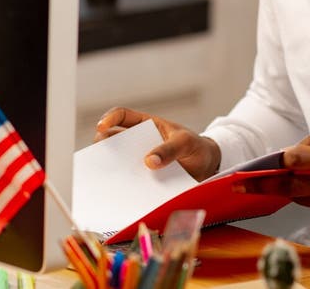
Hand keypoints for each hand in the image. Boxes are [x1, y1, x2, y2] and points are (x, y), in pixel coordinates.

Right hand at [94, 107, 221, 180]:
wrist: (208, 167)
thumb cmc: (196, 147)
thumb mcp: (186, 143)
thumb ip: (170, 149)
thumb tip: (149, 162)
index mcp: (147, 125)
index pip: (122, 116)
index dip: (109, 118)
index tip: (101, 127)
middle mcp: (140, 142)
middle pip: (114, 140)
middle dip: (103, 146)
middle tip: (101, 156)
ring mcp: (141, 160)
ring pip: (119, 162)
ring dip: (113, 168)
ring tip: (109, 177)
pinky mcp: (145, 178)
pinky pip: (132, 180)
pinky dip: (126, 185)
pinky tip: (124, 193)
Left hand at [235, 130, 309, 219]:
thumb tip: (290, 152)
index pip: (300, 158)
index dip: (282, 159)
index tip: (269, 160)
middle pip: (290, 186)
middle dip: (262, 186)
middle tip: (238, 185)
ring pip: (299, 197)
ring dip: (284, 189)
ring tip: (262, 183)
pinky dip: (305, 195)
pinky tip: (304, 186)